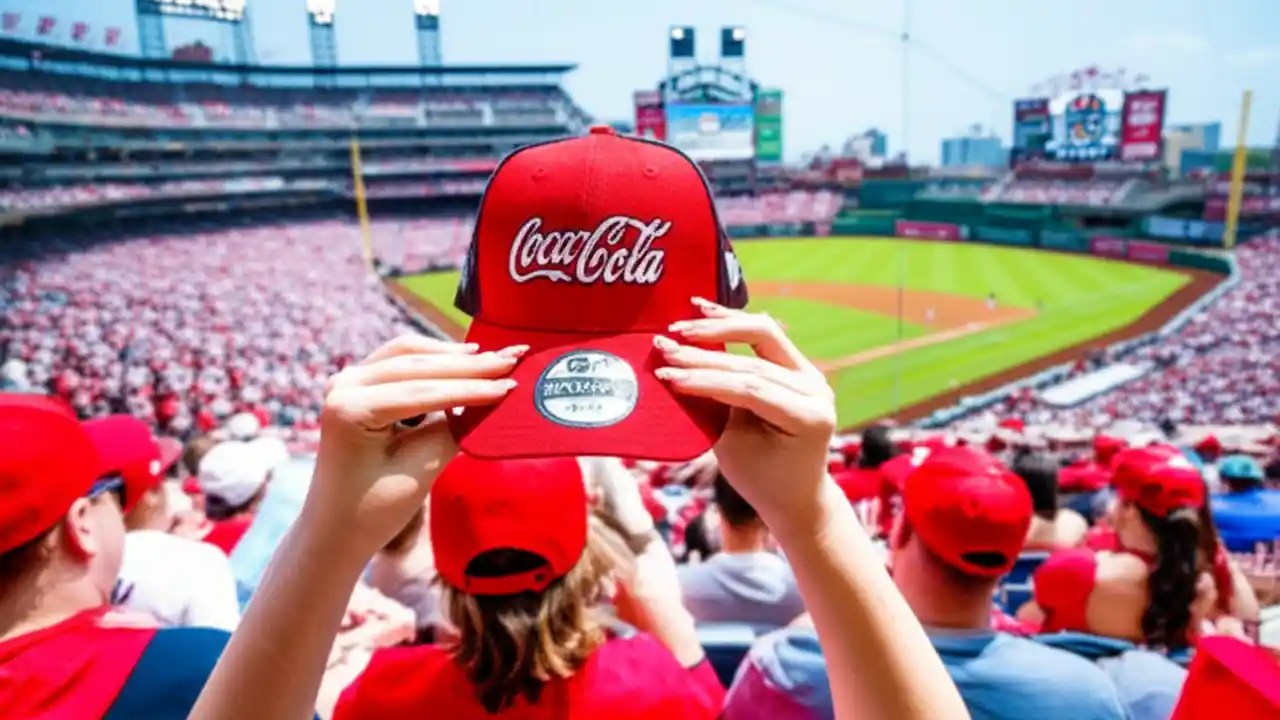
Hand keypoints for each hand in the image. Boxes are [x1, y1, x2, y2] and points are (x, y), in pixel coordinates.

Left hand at [307, 335, 523, 559]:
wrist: (335, 529)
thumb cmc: (374, 511)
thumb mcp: (420, 471)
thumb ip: (453, 430)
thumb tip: (488, 399)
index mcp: (350, 409)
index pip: (422, 392)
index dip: (470, 387)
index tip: (511, 383)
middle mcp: (343, 385)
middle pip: (415, 364)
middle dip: (467, 365)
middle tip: (511, 358)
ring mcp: (346, 381)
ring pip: (407, 354)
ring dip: (450, 356)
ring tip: (491, 358)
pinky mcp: (356, 384)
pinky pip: (398, 361)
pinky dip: (432, 360)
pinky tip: (462, 361)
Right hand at [656, 298, 836, 534]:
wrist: (797, 493)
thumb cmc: (762, 480)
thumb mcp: (733, 450)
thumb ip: (713, 411)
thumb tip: (676, 376)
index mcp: (809, 418)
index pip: (750, 389)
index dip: (706, 379)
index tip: (668, 374)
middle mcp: (817, 390)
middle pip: (754, 362)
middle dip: (704, 354)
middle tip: (665, 347)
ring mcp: (811, 374)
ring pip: (763, 336)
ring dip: (720, 326)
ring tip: (681, 324)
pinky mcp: (798, 366)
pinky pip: (765, 337)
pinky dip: (734, 323)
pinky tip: (706, 311)